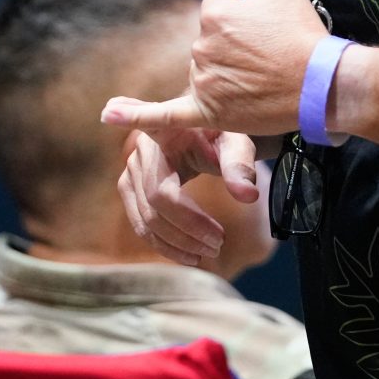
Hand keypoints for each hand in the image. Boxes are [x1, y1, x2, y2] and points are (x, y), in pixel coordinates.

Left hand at [100, 0, 324, 136]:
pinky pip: (165, 115)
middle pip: (209, 44)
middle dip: (234, 50)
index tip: (266, 33)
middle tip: (268, 58)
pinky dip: (137, 116)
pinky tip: (108, 115)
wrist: (322, 83)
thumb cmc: (303, 34)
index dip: (244, 23)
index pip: (217, 14)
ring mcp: (203, 78)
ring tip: (262, 79)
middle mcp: (201, 44)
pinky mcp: (208, 111)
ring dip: (226, 75)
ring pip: (205, 73)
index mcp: (213, 12)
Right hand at [114, 126, 261, 265]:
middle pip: (154, 210)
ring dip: (174, 245)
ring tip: (206, 253)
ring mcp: (130, 172)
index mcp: (159, 137)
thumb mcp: (236, 140)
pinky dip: (163, 243)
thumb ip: (240, 163)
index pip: (162, 190)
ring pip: (144, 221)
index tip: (221, 238)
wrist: (205, 125)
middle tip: (219, 247)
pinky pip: (141, 222)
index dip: (185, 219)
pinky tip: (189, 253)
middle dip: (186, 234)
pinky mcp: (131, 187)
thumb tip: (248, 196)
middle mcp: (138, 155)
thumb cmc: (222, 130)